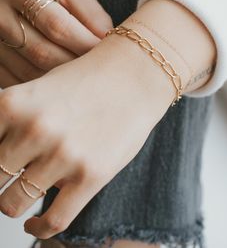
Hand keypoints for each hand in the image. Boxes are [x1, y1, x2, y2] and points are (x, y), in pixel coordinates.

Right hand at [0, 0, 112, 87]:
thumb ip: (92, 14)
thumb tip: (108, 44)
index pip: (57, 25)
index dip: (85, 45)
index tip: (107, 57)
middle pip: (41, 52)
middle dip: (74, 66)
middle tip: (98, 74)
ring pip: (28, 71)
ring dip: (60, 82)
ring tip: (82, 82)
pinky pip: (14, 80)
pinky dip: (41, 87)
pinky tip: (59, 85)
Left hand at [0, 32, 173, 238]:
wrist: (134, 75)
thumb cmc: (87, 80)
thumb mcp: (41, 88)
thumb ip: (13, 119)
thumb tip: (2, 152)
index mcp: (13, 105)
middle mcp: (34, 130)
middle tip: (11, 177)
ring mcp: (62, 154)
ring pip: (11, 205)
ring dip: (13, 203)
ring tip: (23, 194)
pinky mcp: (90, 175)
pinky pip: (52, 221)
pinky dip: (38, 229)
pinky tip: (35, 224)